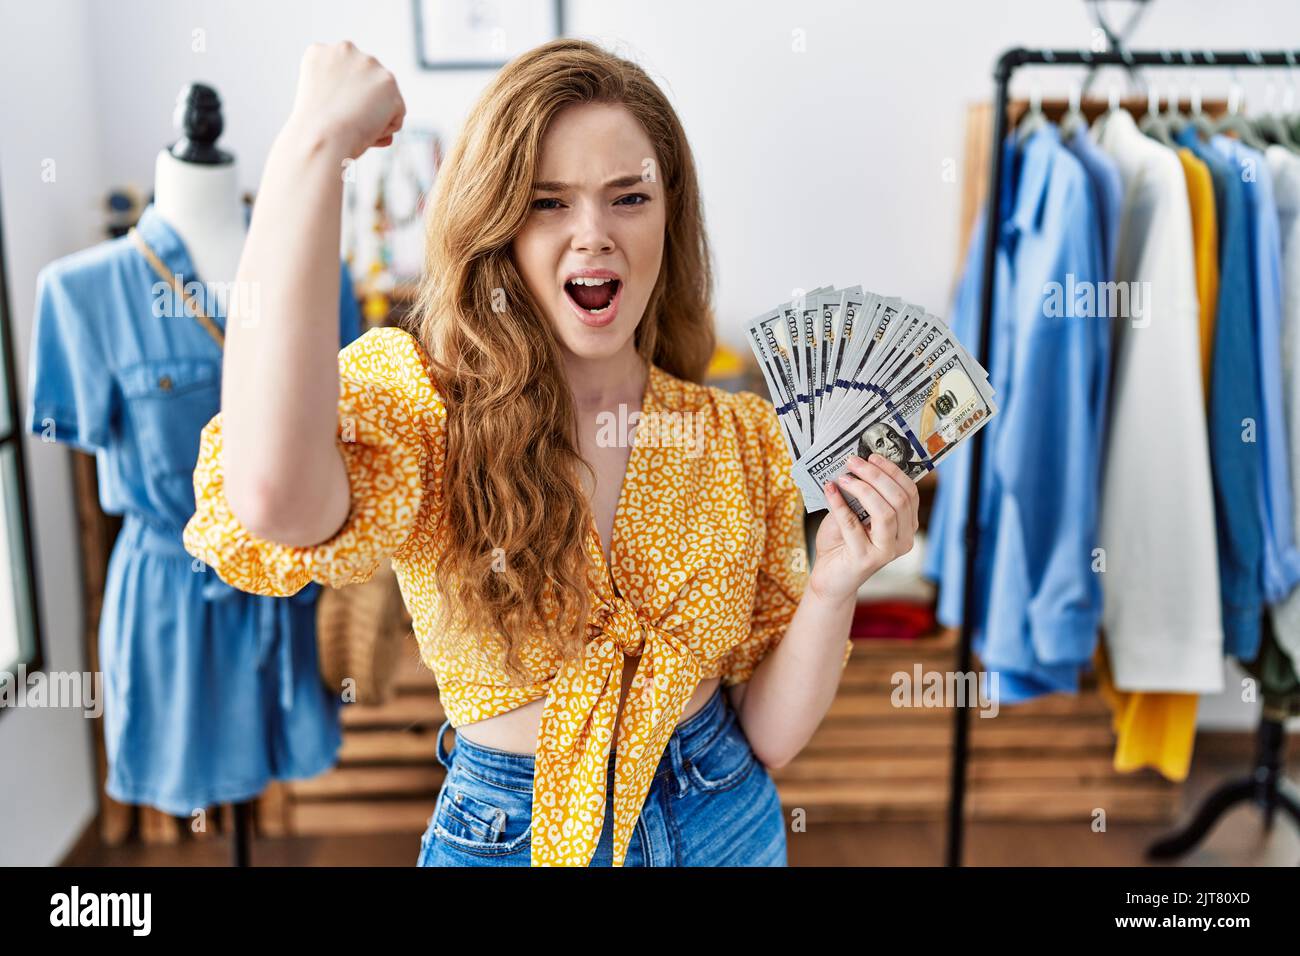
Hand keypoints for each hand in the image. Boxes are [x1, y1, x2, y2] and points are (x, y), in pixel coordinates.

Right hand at [287, 41, 405, 159]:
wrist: (321, 137)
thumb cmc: (315, 132)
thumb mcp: (321, 105)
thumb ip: (346, 100)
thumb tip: (387, 133)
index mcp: (320, 52)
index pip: (345, 77)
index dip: (342, 100)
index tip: (331, 111)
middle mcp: (345, 49)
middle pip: (367, 84)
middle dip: (363, 105)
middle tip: (345, 121)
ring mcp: (369, 63)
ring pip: (383, 99)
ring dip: (375, 117)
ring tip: (354, 126)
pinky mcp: (388, 81)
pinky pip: (397, 114)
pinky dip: (386, 128)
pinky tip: (367, 130)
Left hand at [808, 453, 919, 604]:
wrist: (830, 576)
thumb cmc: (843, 542)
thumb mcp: (855, 512)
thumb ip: (862, 493)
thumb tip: (858, 463)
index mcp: (907, 525)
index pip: (909, 492)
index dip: (892, 471)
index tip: (871, 456)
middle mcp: (903, 540)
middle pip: (899, 499)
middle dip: (876, 475)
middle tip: (853, 461)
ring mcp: (886, 551)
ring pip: (884, 512)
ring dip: (862, 488)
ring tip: (843, 477)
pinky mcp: (866, 559)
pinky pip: (853, 525)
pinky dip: (840, 504)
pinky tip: (830, 490)